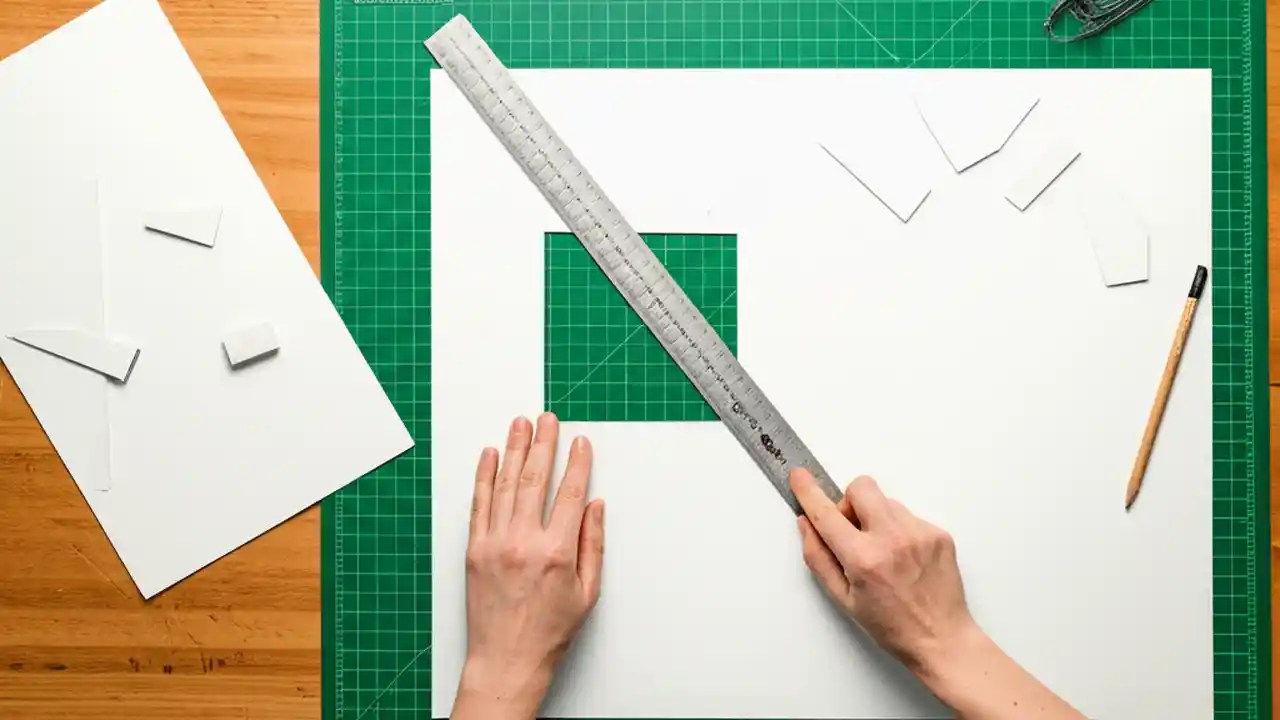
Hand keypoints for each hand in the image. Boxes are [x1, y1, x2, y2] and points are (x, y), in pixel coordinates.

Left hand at [453, 414, 604, 719]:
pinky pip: (479, 504)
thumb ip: (592, 544)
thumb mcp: (587, 592)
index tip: (581, 443)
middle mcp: (523, 542)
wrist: (506, 660)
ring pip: (505, 485)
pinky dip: (483, 476)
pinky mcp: (474, 550)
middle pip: (535, 480)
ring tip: (520, 425)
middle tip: (547, 419)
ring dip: (513, 450)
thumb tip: (594, 506)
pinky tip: (489, 456)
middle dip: (543, 444)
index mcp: (557, 553)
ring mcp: (494, 544)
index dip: (577, 464)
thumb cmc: (548, 632)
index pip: (570, 494)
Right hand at [790, 470, 972, 673]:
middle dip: (850, 502)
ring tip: (884, 553)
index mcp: (864, 559)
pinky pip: (908, 516)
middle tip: (853, 530)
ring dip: (877, 518)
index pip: (827, 513)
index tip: (800, 477)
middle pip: (861, 487)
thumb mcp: (843, 600)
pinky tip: (904, 558)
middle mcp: (892, 539)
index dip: (809, 492)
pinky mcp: (938, 534)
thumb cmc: (893, 626)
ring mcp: (919, 534)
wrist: (942, 639)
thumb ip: (818, 558)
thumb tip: (807, 525)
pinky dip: (900, 530)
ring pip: (886, 501)